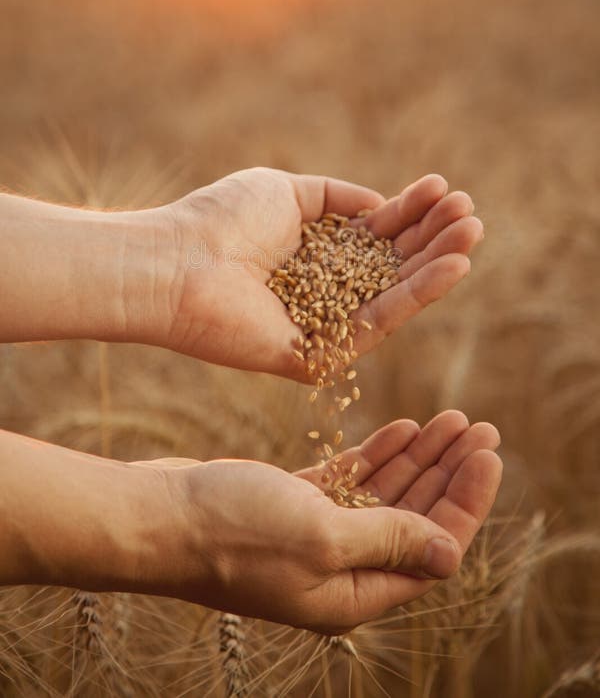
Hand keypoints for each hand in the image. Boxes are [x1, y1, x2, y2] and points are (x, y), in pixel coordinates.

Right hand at [137, 410, 500, 632]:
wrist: (158, 516)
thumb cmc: (233, 530)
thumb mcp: (321, 535)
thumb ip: (388, 539)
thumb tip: (449, 553)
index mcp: (353, 592)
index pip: (431, 549)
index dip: (465, 501)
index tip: (488, 453)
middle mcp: (339, 569)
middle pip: (414, 518)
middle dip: (449, 473)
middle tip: (480, 428)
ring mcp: (314, 535)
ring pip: (384, 494)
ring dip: (418, 458)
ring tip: (451, 421)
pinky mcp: (291, 505)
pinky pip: (349, 481)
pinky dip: (377, 455)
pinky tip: (403, 428)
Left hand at [156, 167, 482, 377]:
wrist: (178, 263)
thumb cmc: (221, 220)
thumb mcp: (288, 190)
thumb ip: (337, 196)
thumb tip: (381, 204)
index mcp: (314, 254)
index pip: (374, 234)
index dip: (410, 212)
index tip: (444, 189)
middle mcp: (324, 291)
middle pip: (392, 265)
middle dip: (432, 237)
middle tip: (470, 214)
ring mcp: (325, 326)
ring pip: (394, 294)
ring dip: (437, 264)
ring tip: (472, 233)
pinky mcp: (323, 356)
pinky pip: (378, 324)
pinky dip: (417, 295)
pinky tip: (451, 266)